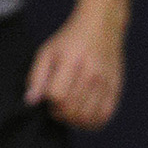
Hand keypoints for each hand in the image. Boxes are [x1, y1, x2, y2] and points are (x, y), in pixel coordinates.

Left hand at [26, 10, 125, 130]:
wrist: (103, 25)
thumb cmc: (70, 40)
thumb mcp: (47, 51)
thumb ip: (36, 77)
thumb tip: (31, 101)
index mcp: (71, 61)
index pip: (57, 95)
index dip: (49, 102)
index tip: (49, 97)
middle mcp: (91, 72)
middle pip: (72, 109)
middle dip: (59, 114)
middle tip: (57, 107)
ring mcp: (106, 81)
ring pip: (89, 116)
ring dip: (75, 120)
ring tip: (70, 111)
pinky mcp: (116, 86)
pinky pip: (106, 114)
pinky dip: (93, 121)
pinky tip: (85, 115)